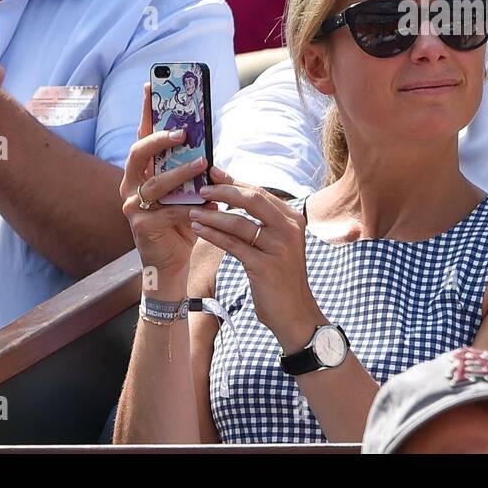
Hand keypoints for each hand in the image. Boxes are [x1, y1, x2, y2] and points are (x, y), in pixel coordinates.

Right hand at [120, 83, 206, 292]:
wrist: (172, 263)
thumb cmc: (182, 221)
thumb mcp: (188, 190)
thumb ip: (191, 169)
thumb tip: (209, 146)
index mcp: (141, 171)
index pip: (143, 135)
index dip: (146, 112)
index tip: (151, 86)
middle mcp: (131, 185)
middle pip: (139, 152)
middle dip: (161, 138)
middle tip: (184, 132)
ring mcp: (133, 205)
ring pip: (157, 182)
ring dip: (182, 172)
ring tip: (205, 164)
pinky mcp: (142, 226)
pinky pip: (170, 210)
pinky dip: (193, 207)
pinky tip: (211, 207)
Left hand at [188, 168, 323, 348]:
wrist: (295, 313)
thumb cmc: (281, 277)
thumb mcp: (279, 244)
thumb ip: (264, 222)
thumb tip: (236, 197)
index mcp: (293, 219)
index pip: (260, 192)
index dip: (235, 182)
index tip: (213, 173)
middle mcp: (290, 229)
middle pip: (252, 200)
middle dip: (224, 192)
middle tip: (201, 189)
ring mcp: (279, 248)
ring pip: (239, 222)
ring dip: (212, 216)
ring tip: (192, 212)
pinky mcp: (265, 267)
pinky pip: (233, 246)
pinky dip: (213, 236)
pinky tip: (199, 231)